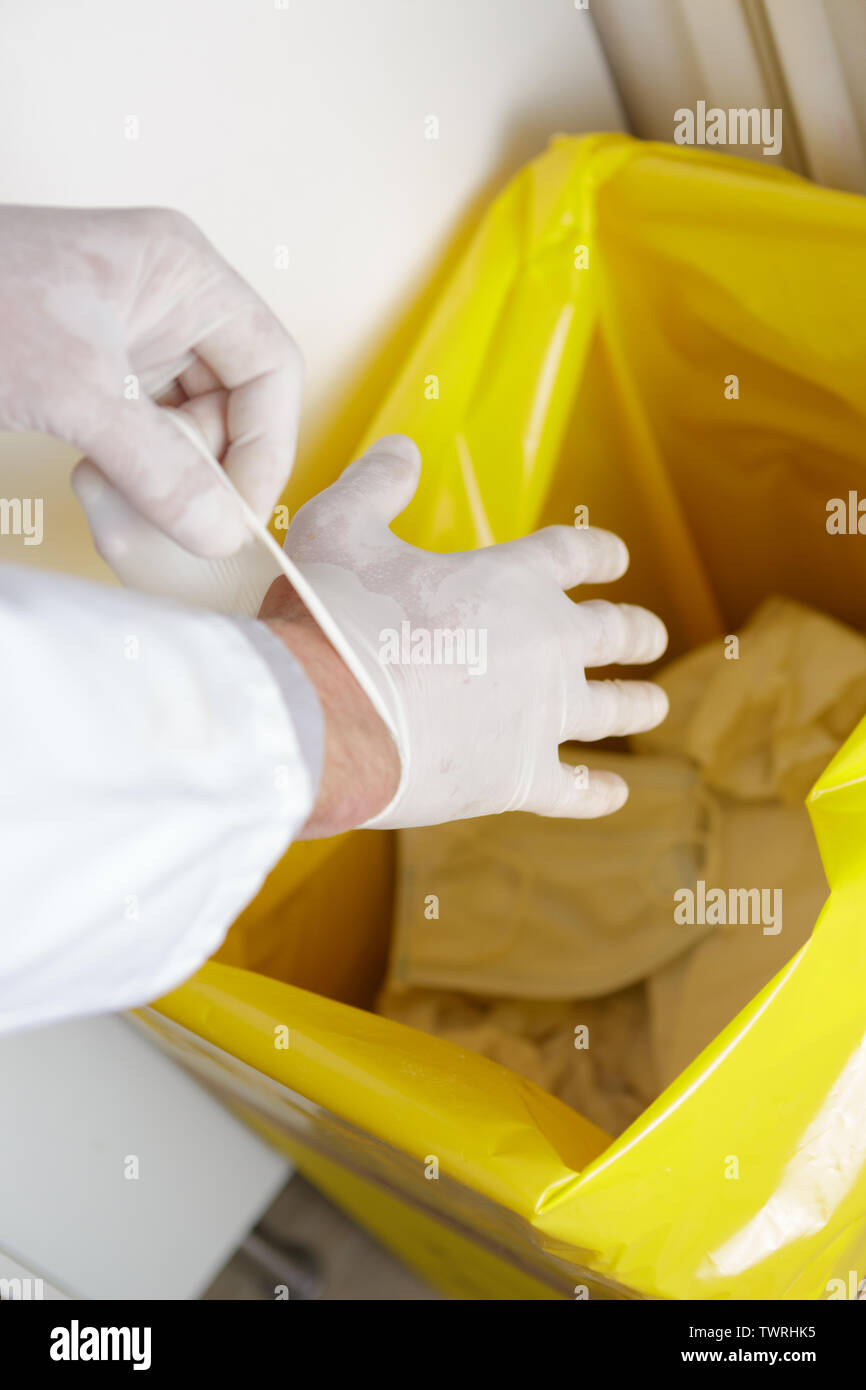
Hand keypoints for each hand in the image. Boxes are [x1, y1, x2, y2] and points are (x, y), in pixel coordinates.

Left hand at [0, 205, 301, 555]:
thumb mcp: (72, 389)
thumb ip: (155, 467)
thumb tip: (220, 534)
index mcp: (181, 271)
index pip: (271, 366)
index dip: (266, 446)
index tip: (237, 515)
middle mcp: (165, 302)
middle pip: (234, 406)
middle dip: (204, 469)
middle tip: (170, 516)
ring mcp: (129, 342)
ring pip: (188, 434)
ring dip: (161, 480)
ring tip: (107, 490)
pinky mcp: (93, 379)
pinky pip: (143, 444)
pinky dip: (128, 477)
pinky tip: (90, 482)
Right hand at [283, 435, 669, 827]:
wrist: (325, 708)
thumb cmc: (330, 612)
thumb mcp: (341, 524)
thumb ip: (378, 484)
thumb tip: (401, 449)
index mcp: (515, 577)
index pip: (576, 554)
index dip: (600, 553)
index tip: (618, 559)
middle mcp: (549, 642)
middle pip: (615, 632)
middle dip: (637, 632)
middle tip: (651, 637)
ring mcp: (542, 713)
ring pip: (614, 709)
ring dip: (638, 704)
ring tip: (654, 704)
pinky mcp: (521, 777)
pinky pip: (577, 789)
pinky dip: (599, 792)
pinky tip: (617, 793)